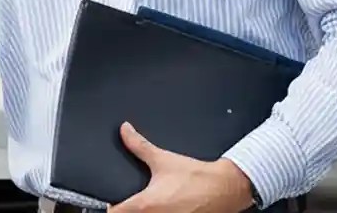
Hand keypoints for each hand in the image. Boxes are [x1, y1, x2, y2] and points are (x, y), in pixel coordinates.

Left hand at [109, 122, 255, 212]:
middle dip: (127, 210)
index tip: (113, 201)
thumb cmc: (197, 177)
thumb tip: (125, 131)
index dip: (110, 206)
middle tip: (130, 202)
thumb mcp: (163, 159)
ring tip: (150, 205)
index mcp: (146, 204)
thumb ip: (140, 146)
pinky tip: (164, 209)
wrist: (226, 188)